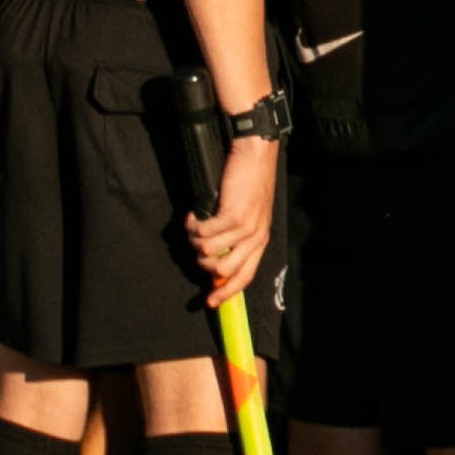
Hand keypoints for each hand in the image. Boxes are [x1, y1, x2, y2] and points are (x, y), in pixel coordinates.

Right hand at [188, 132, 278, 304]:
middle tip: (195, 246)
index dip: (227, 292)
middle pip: (223, 270)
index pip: (245, 276)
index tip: (210, 301)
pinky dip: (193, 225)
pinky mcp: (233, 215)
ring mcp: (245, 227)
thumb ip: (238, 236)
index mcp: (261, 240)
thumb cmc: (249, 181)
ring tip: (194, 225)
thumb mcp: (250, 213)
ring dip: (194, 241)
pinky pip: (203, 233)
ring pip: (208, 252)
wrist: (255, 153)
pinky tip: (193, 215)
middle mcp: (256, 237)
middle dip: (202, 263)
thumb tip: (215, 257)